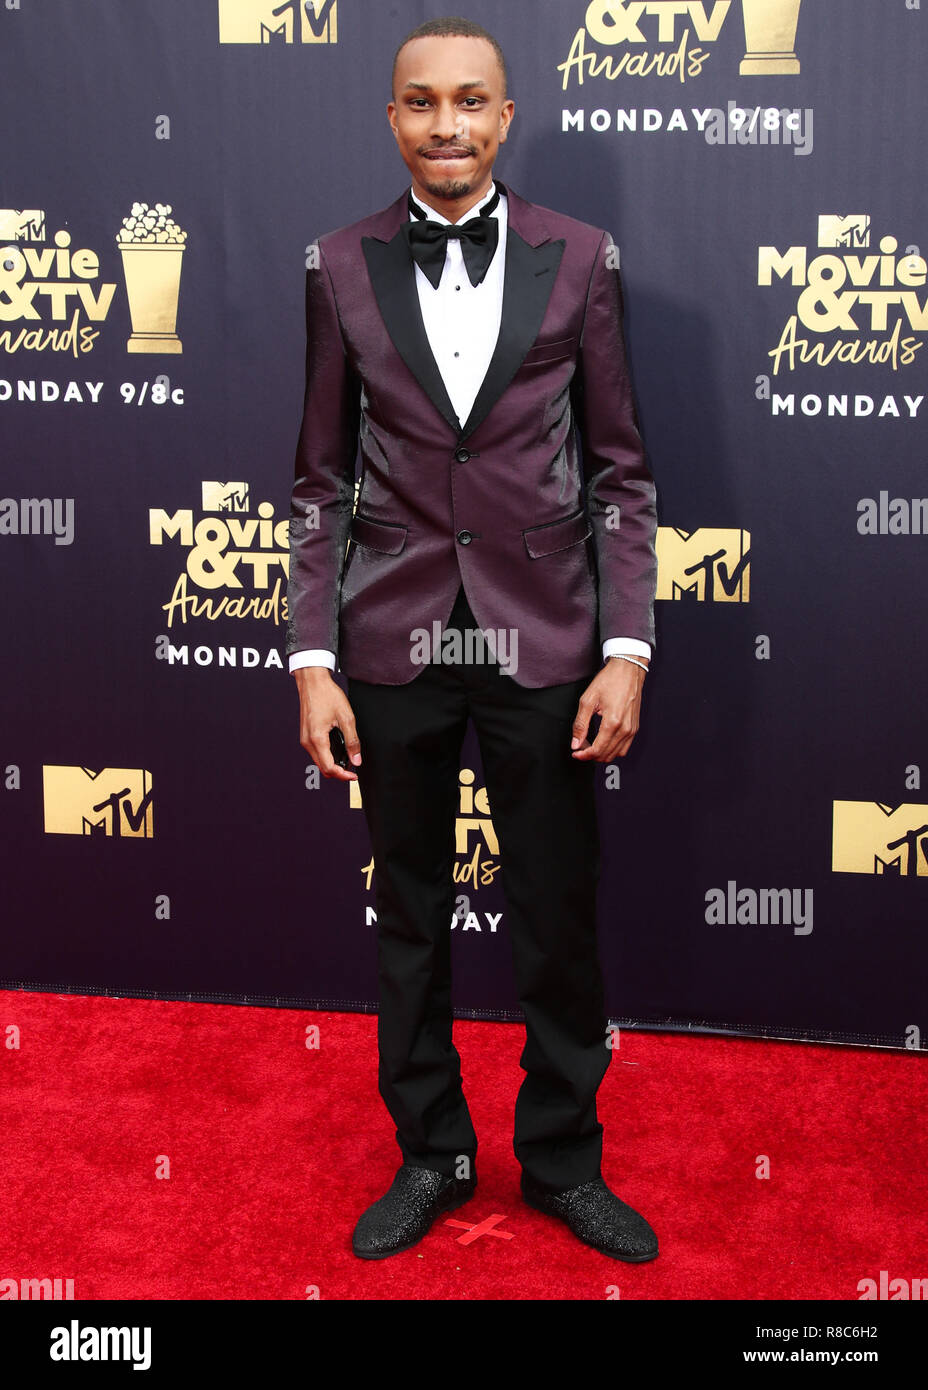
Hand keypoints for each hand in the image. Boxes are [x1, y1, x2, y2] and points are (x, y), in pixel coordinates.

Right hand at [294, 667, 361, 781]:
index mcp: (317, 739)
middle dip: (338, 772)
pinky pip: (316, 752)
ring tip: (347, 759)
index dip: (343, 775)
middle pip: (322, 768)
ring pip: (319, 761)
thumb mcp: (346, 717)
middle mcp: (307, 742)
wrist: (313, 682)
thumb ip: (352, 741)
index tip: (354, 776)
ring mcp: (304, 738)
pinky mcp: (305, 734)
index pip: (329, 768)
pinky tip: (338, 750)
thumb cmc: (327, 695)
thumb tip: (356, 760)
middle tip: (352, 770)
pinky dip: (327, 755)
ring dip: (332, 764)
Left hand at [570, 657, 647, 761]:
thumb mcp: (588, 700)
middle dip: (591, 755)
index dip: (584, 755)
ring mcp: (632, 729)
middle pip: (606, 754)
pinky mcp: (635, 727)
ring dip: (602, 753)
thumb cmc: (610, 680)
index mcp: (613, 722)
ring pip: (616, 754)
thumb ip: (580, 724)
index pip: (597, 750)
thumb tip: (576, 743)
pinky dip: (613, 749)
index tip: (575, 753)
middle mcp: (625, 728)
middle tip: (580, 746)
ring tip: (590, 744)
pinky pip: (624, 747)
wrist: (628, 669)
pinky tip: (603, 741)